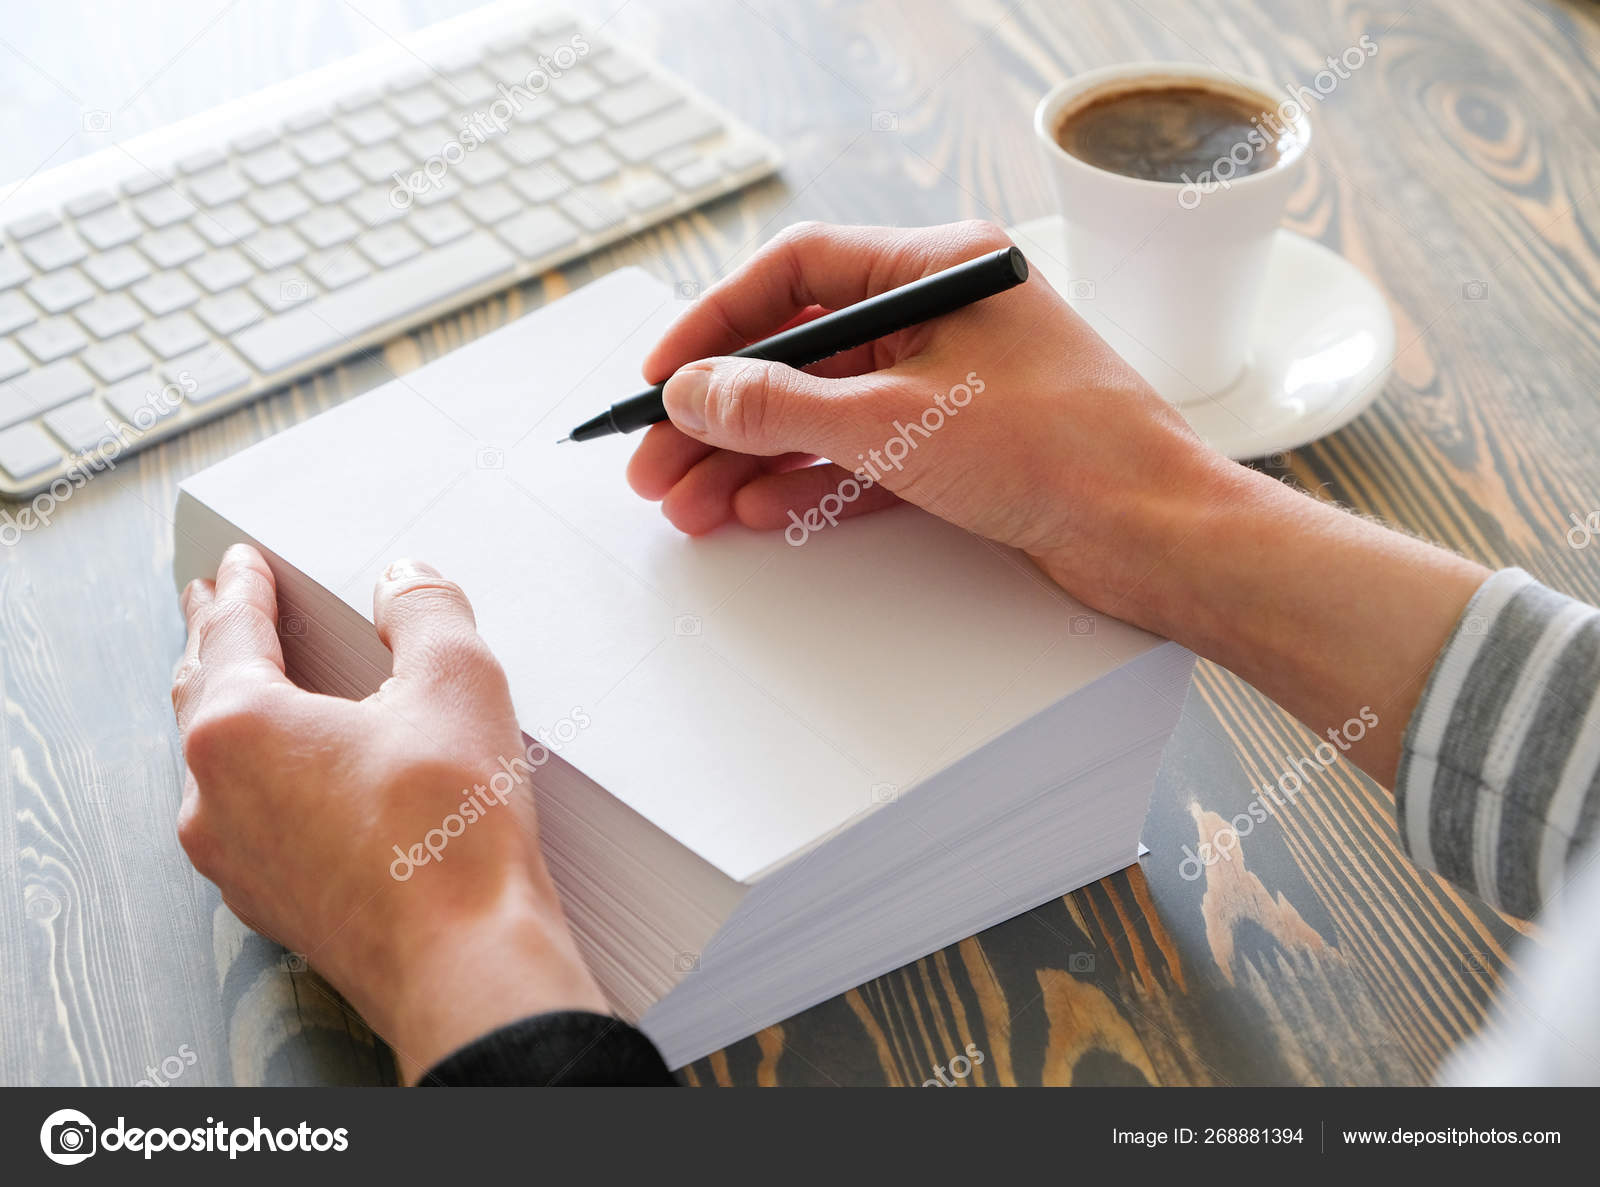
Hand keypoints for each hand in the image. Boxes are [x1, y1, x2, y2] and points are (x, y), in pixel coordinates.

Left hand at [172, 544, 605, 1081]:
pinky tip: (294, 781)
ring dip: (230, 712)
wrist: (465, 958)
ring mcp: (234, 858)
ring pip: (216, 764)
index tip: (241, 566)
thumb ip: (427, 612)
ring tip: (249, 686)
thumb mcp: (457, 684)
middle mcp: (215, 796)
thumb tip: (408, 581)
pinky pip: (245, 820)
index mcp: (240, 728)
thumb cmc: (451, 837)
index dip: (242, 588)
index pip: (232, 631)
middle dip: (214, 642)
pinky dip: (258, 779)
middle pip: (203, 693)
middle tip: (215, 607)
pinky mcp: (268, 902)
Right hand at [625, 219, 1224, 612]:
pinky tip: (758, 512)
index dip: (716, 323)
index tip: (663, 377)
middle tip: (659, 462)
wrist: (1159, 536)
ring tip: (692, 505)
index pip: (798, 272)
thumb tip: (696, 393)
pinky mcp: (963, 445)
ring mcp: (953, 382)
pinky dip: (811, 483)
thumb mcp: (896, 422)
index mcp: (938, 268)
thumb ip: (781, 406)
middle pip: (803, 350)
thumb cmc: (1063, 451)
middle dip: (725, 411)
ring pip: (827, 409)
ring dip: (756, 456)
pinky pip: (864, 454)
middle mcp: (943, 315)